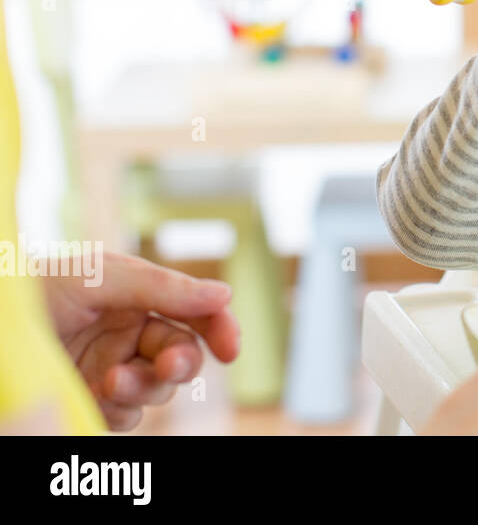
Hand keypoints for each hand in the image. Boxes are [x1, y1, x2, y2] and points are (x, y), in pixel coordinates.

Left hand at [42, 252, 239, 430]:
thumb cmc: (34, 289)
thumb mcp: (100, 277)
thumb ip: (163, 287)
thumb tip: (225, 293)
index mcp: (138, 297)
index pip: (194, 312)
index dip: (219, 327)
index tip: (230, 349)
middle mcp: (129, 334)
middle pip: (182, 354)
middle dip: (180, 362)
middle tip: (168, 366)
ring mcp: (111, 369)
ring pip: (156, 390)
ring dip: (144, 387)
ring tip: (111, 381)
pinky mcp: (90, 401)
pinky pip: (127, 415)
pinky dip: (122, 409)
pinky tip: (99, 395)